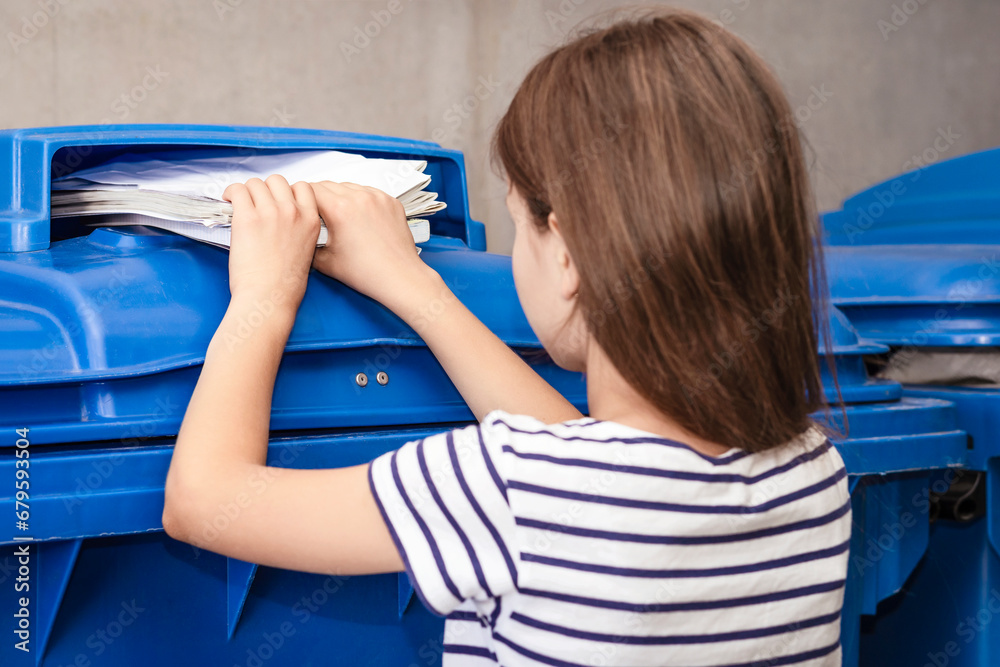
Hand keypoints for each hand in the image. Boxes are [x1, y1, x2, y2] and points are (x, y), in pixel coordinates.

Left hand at [223, 175, 320, 309]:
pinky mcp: (247, 218)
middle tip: (255, 202)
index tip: (276, 199)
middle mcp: (292, 212)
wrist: (270, 297)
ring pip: (256, 183)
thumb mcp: (305, 252)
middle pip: (277, 181)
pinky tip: (229, 201)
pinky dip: (231, 193)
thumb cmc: (285, 285)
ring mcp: (270, 213)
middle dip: (265, 189)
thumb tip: (280, 220)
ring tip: (239, 203)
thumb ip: (297, 229)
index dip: (286, 191)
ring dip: (247, 191)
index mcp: (310, 221)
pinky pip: (238, 190)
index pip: (302, 187)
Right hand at [310, 181, 432, 305]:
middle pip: (329, 185)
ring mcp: (378, 198)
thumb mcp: (324, 262)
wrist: (398, 277)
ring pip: (349, 186)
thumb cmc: (366, 273)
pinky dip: (361, 200)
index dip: (302, 199)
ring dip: (340, 196)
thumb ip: (307, 242)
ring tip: (340, 216)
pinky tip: (359, 217)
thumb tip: (301, 232)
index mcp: (340, 209)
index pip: (310, 190)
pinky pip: (369, 192)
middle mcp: (359, 198)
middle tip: (319, 214)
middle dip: (320, 197)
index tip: (302, 207)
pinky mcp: (391, 202)